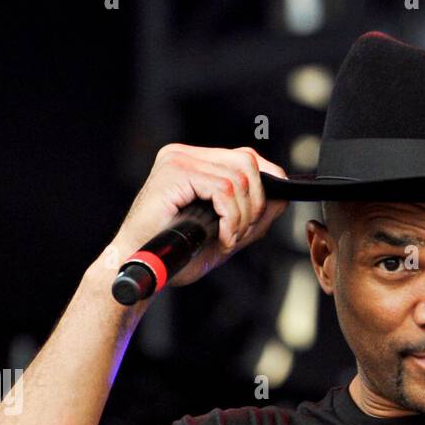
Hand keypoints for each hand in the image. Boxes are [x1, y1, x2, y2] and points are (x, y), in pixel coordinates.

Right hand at [106, 144, 288, 287]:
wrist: (143, 269)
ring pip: (238, 178)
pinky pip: (223, 189)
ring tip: (227, 238)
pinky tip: (221, 236)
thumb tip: (282, 198)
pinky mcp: (175, 172)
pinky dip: (230, 217)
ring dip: (241, 216)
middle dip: (255, 203)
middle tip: (239, 233)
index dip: (264, 184)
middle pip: (247, 162)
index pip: (245, 158)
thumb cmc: (175, 256)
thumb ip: (253, 217)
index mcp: (195, 163)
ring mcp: (179, 159)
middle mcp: (186, 154)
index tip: (261, 215)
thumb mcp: (225, 234)